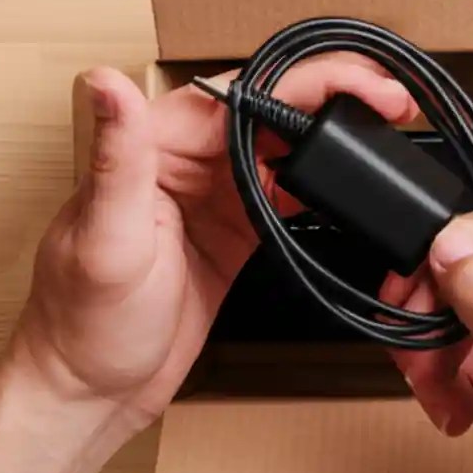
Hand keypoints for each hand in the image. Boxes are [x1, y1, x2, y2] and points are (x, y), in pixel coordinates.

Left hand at [18, 55, 417, 423]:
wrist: (92, 393)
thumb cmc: (81, 323)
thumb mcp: (105, 238)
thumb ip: (116, 158)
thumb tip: (106, 81)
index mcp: (151, 145)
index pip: (239, 92)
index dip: (305, 80)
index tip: (356, 81)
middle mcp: (182, 160)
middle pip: (271, 110)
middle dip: (333, 99)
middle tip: (392, 102)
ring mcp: (210, 196)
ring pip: (282, 148)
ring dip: (331, 138)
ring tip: (383, 134)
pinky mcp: (230, 232)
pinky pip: (282, 196)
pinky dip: (318, 188)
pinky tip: (348, 187)